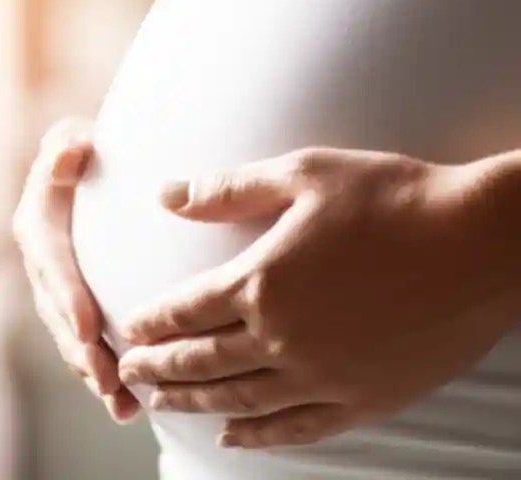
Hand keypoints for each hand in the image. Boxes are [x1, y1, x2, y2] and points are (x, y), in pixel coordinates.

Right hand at [13, 118, 138, 422]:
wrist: (100, 164)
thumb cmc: (95, 147)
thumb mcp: (76, 137)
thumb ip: (68, 146)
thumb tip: (72, 150)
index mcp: (37, 219)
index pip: (48, 258)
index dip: (64, 294)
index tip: (86, 326)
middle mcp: (40, 258)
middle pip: (55, 310)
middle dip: (80, 348)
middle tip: (107, 378)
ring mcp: (57, 286)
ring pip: (69, 336)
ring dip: (92, 372)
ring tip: (119, 403)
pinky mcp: (78, 305)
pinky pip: (86, 343)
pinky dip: (104, 374)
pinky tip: (127, 408)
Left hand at [116, 147, 520, 448]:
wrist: (483, 241)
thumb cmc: (394, 196)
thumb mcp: (303, 174)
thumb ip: (228, 189)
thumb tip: (166, 195)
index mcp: (260, 282)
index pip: (183, 311)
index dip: (149, 323)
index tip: (127, 330)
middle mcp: (283, 338)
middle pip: (201, 362)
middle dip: (157, 368)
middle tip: (127, 372)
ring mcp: (324, 375)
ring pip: (239, 400)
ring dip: (193, 403)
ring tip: (161, 404)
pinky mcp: (365, 399)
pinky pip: (298, 427)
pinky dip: (259, 436)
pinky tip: (234, 437)